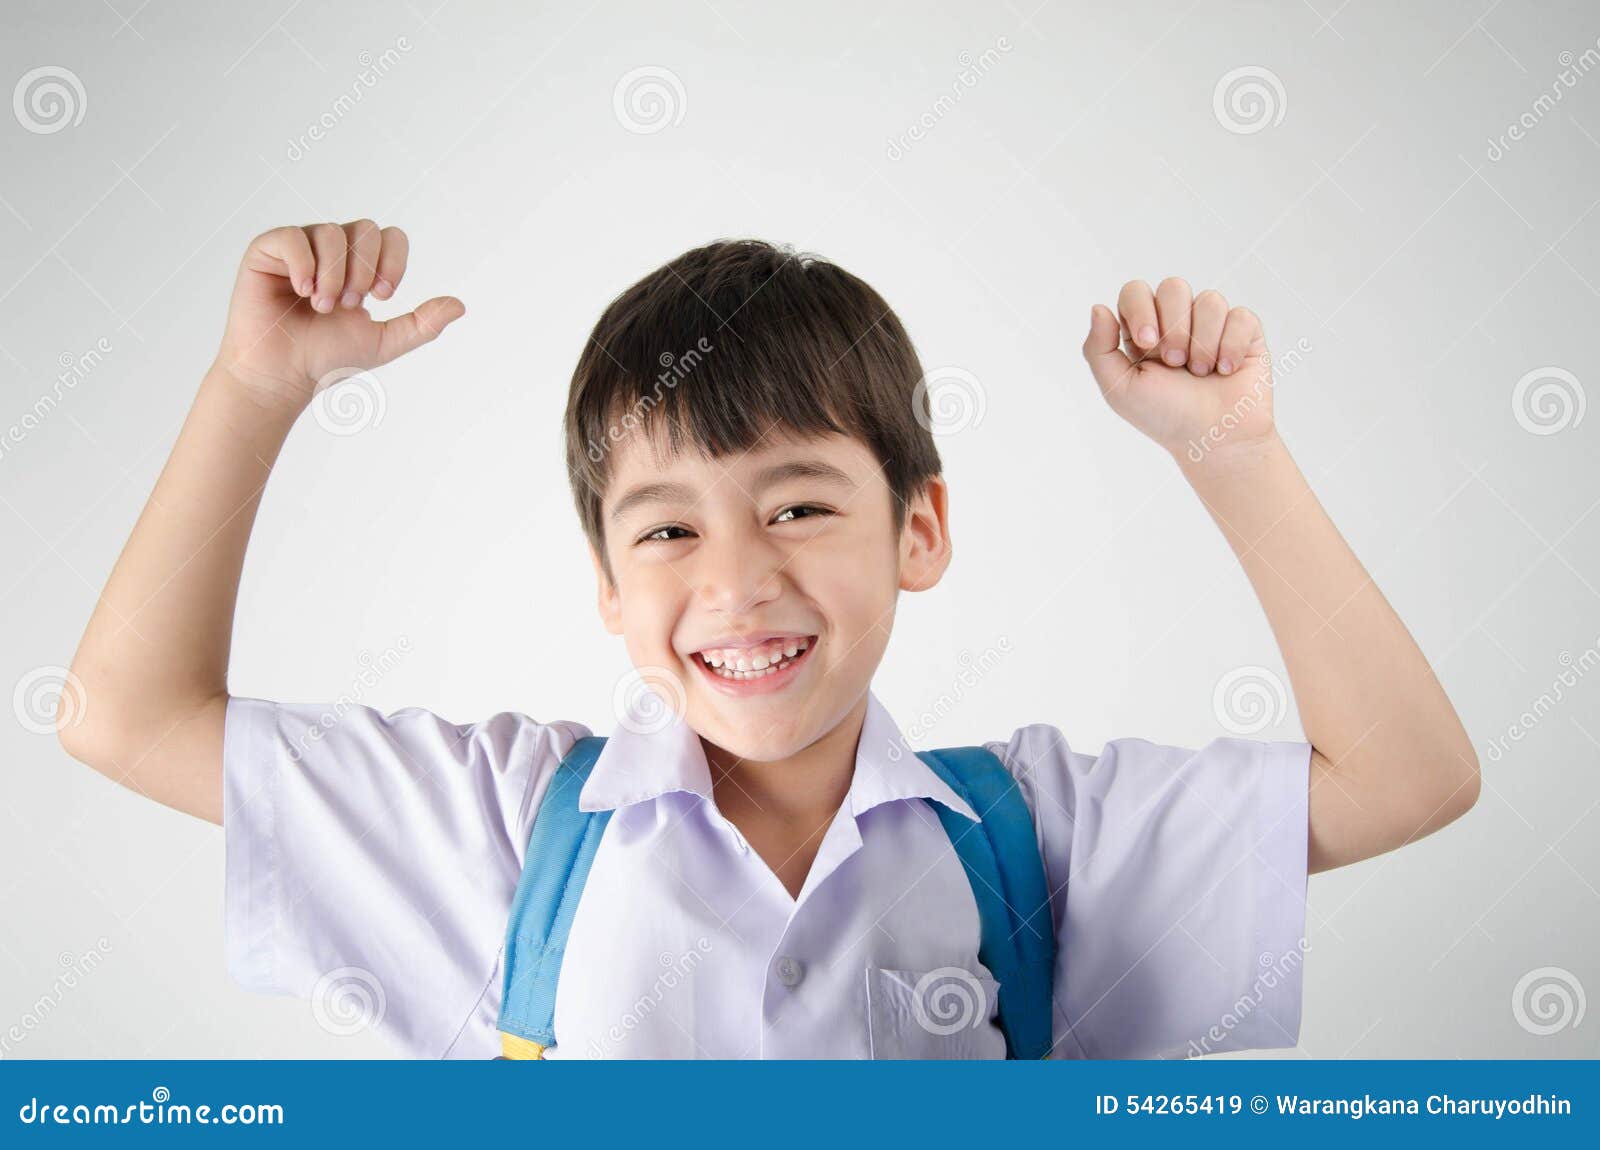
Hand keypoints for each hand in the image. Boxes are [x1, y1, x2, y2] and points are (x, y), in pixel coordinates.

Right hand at [214, 220, 464, 414]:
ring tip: (323, 306)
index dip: (393, 261)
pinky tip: (303, 292)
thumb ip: (421, 324)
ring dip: (334, 275)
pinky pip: (292, 237)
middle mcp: (331, 249)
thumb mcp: (384, 342)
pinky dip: (303, 265)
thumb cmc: (328, 358)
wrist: (283, 375)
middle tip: (349, 304)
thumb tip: (460, 305)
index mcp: (360, 265)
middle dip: (364, 270)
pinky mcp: (266, 252)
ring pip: (332, 232)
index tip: (382, 297)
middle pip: (365, 229)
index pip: (390, 236)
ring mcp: (299, 248)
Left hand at [1081, 278, 1273, 463]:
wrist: (1213, 439)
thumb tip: (1098, 307)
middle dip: (1175, 328)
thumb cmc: (1164, 416)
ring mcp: (1212, 324)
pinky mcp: (1244, 332)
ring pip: (1209, 300)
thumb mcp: (1118, 389)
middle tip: (1176, 363)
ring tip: (1201, 373)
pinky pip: (1240, 316)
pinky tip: (1226, 370)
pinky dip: (1231, 347)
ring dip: (1203, 343)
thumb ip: (1098, 349)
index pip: (1135, 291)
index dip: (1141, 309)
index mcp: (1143, 330)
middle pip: (1173, 287)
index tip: (1148, 343)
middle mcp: (1177, 321)